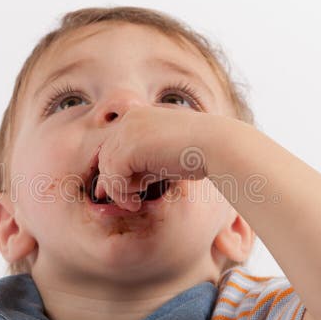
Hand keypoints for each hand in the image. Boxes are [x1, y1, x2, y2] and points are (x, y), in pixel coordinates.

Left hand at [93, 105, 213, 211]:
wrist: (218, 146)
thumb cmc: (197, 156)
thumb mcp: (159, 159)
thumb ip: (134, 169)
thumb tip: (102, 189)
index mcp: (138, 116)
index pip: (113, 147)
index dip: (116, 173)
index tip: (129, 194)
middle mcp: (129, 119)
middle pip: (106, 157)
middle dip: (115, 183)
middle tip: (132, 203)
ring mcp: (128, 131)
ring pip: (107, 168)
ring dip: (119, 191)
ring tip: (136, 203)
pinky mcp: (129, 147)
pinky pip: (113, 175)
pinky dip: (122, 192)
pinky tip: (138, 199)